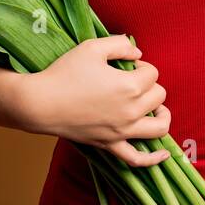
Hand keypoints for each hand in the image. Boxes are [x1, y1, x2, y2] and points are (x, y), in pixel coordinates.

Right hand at [22, 35, 172, 168]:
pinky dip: (153, 159)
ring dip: (162, 115)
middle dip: (149, 84)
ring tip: (155, 108)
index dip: (141, 65)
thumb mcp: (92, 47)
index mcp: (130, 86)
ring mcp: (122, 132)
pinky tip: (163, 155)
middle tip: (130, 80)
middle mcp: (131, 111)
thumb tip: (138, 54)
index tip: (126, 65)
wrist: (40, 103)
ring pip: (159, 127)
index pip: (152, 73)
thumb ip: (120, 45)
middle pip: (159, 96)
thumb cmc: (64, 72)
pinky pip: (137, 159)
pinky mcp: (110, 145)